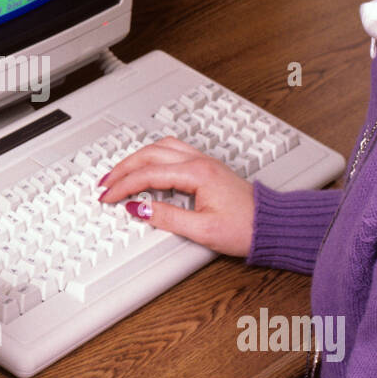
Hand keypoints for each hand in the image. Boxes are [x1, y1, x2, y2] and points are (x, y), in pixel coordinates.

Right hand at [97, 136, 255, 256]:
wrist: (271, 224)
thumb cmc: (246, 227)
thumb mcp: (202, 230)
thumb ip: (167, 218)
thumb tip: (138, 209)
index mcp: (196, 174)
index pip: (147, 174)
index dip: (123, 186)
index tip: (107, 197)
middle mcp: (199, 162)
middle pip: (149, 154)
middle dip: (122, 168)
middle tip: (105, 184)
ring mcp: (203, 162)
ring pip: (160, 147)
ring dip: (136, 158)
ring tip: (119, 173)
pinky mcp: (206, 167)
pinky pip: (171, 151)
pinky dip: (151, 157)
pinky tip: (146, 168)